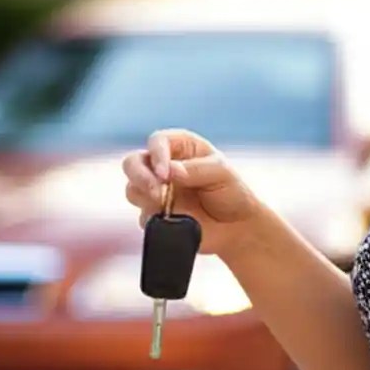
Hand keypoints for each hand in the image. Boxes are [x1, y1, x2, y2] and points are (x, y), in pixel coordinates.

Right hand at [121, 128, 267, 257]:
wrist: (237, 227)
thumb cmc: (232, 192)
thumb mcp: (222, 174)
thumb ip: (196, 170)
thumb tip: (170, 171)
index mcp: (181, 147)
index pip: (157, 141)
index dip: (157, 155)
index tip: (165, 174)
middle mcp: (164, 166)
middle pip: (133, 163)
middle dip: (139, 177)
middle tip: (156, 193)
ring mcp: (157, 191)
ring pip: (133, 190)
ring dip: (145, 198)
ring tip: (167, 209)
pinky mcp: (155, 215)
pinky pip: (143, 217)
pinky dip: (154, 220)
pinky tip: (174, 222)